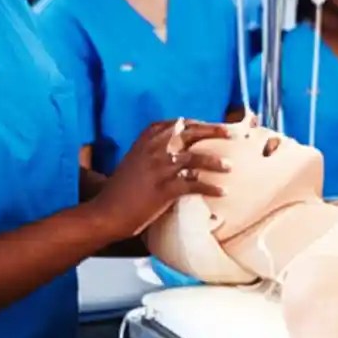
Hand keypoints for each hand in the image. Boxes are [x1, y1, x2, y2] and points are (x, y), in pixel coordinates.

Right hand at [89, 119, 230, 239]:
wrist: (106, 213)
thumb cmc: (122, 190)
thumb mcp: (135, 161)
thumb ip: (154, 150)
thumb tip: (180, 147)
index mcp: (146, 140)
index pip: (178, 123)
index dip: (199, 124)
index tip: (213, 126)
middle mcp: (154, 150)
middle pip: (190, 133)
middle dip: (214, 131)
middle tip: (232, 135)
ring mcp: (159, 168)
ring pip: (196, 158)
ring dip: (216, 162)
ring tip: (230, 166)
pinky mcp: (165, 189)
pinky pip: (195, 184)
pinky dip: (211, 187)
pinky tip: (222, 192)